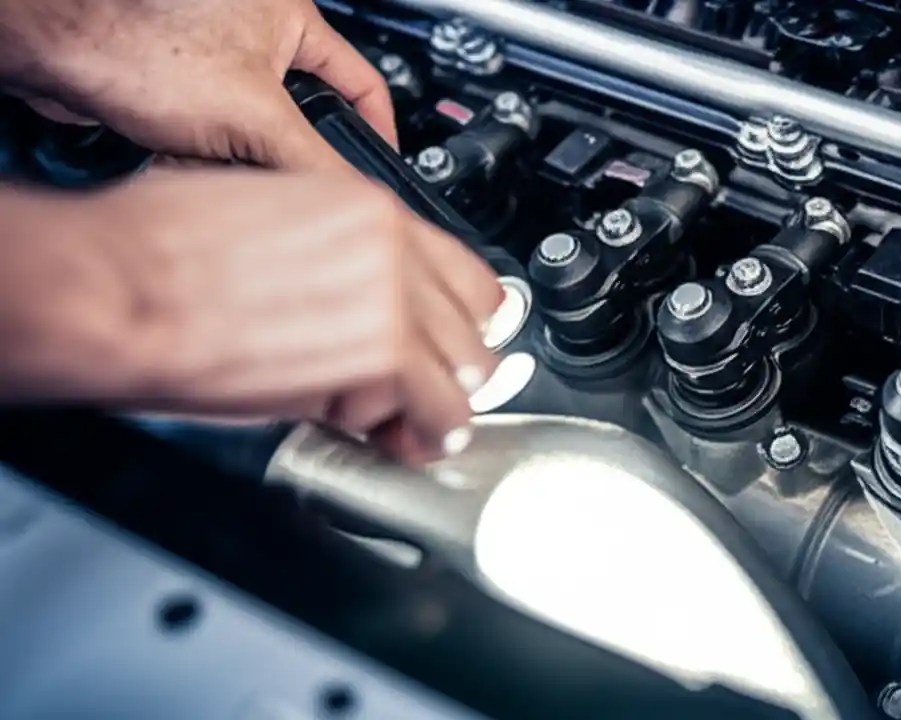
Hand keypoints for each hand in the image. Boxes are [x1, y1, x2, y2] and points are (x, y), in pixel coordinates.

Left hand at [0, 0, 394, 168]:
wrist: (49, 48)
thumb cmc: (136, 41)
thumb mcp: (256, 116)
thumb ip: (320, 163)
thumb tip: (363, 200)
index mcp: (291, 18)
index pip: (363, 83)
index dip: (376, 133)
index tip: (380, 173)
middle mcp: (253, 36)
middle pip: (304, 119)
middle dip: (289, 155)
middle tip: (287, 179)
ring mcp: (212, 65)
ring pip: (254, 138)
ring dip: (240, 162)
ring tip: (219, 163)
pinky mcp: (175, 92)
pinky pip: (212, 145)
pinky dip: (202, 162)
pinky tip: (183, 162)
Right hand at [0, 169, 502, 460]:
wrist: (118, 286)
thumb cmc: (155, 253)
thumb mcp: (262, 222)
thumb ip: (323, 256)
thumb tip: (340, 297)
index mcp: (364, 207)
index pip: (458, 268)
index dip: (453, 317)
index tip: (442, 342)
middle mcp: (392, 245)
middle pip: (473, 320)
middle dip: (446, 364)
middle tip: (416, 394)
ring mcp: (395, 298)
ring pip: (468, 367)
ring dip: (435, 399)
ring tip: (391, 419)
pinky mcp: (383, 353)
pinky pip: (443, 410)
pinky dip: (424, 434)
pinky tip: (398, 440)